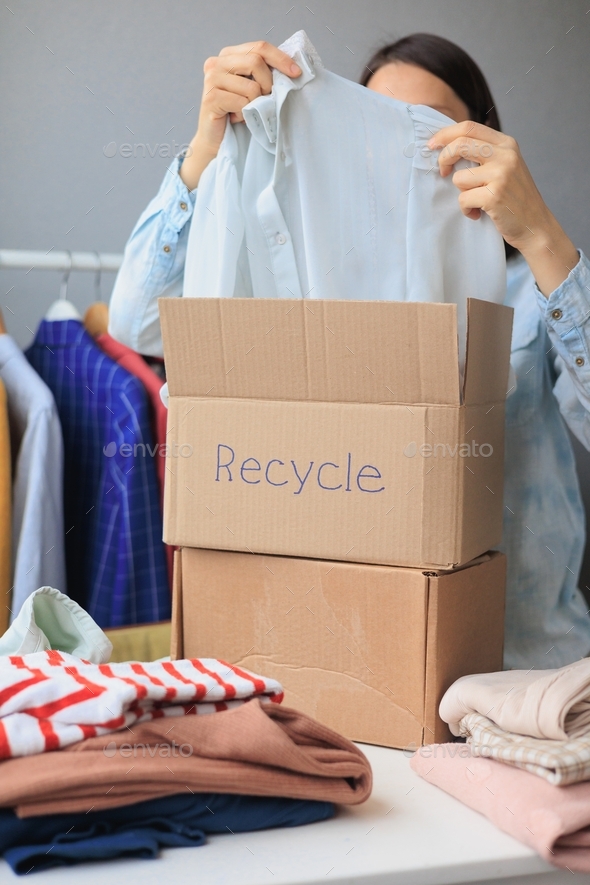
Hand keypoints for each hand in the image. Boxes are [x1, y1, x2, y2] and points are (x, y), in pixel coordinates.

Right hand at [179, 41, 300, 190]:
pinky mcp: (211, 97)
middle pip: (255, 62)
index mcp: (228, 55)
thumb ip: (263, 73)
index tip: (296, 73)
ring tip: (245, 111)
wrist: (216, 140)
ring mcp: (212, 79)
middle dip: (268, 84)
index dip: (280, 58)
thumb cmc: (237, 113)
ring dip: (255, 104)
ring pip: (251, 86)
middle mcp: (217, 62)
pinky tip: (236, 118)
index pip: (259, 47)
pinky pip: (242, 103)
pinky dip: (245, 114)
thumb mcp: (252, 88)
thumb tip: (292, 69)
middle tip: (264, 100)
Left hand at [427, 121, 578, 294]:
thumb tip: (448, 145)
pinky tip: (478, 213)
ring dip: (462, 193)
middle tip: (442, 172)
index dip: (445, 134)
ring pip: (459, 178)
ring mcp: (501, 175)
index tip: (433, 145)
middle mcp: (505, 155)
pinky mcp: (494, 196)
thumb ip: (484, 153)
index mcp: (506, 144)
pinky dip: (466, 209)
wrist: (535, 225)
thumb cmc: (515, 197)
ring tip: (476, 201)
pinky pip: (463, 199)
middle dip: (444, 158)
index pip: (469, 127)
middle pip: (460, 144)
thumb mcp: (506, 166)